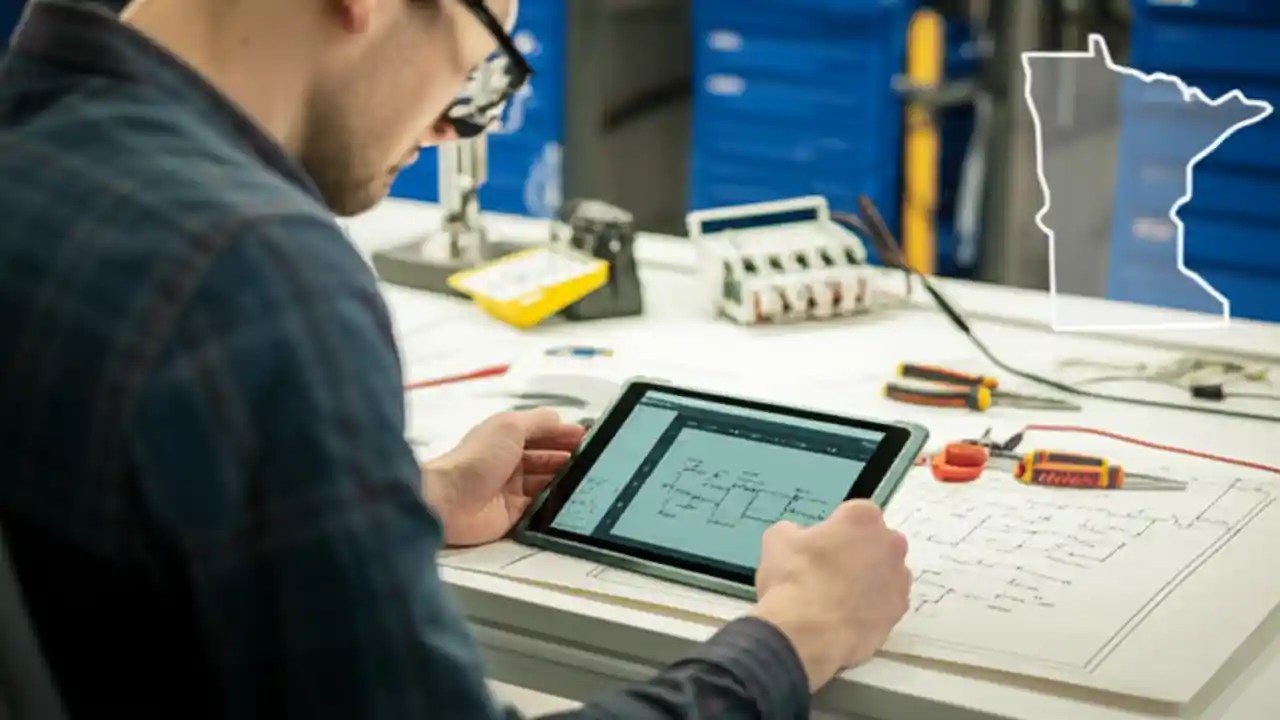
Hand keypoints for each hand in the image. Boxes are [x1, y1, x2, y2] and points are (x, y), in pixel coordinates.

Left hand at [422, 408, 585, 546]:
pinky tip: (574, 501)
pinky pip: (540, 508)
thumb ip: (537, 421)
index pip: (542, 434)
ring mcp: (511, 489)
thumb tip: (559, 419)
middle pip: (547, 458)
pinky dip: (555, 504)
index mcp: (506, 438)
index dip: (564, 434)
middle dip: (569, 457)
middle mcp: (509, 461)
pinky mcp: (513, 514)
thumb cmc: (476, 458)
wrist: (449, 501)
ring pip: (546, 483)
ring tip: (591, 480)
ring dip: (565, 480)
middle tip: (596, 460)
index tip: (590, 437)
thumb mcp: (509, 426)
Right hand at [750, 500, 910, 691]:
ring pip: (885, 575)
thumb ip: (797, 532)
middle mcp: (891, 544)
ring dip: (867, 581)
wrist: (807, 632)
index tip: (819, 546)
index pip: (854, 515)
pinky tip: (843, 620)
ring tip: (835, 600)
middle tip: (828, 571)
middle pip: (877, 543)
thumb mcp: (778, 540)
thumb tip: (802, 540)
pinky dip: (869, 610)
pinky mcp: (898, 614)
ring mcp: (899, 581)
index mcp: (863, 517)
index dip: (835, 530)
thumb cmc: (793, 577)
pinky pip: (884, 605)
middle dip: (858, 552)